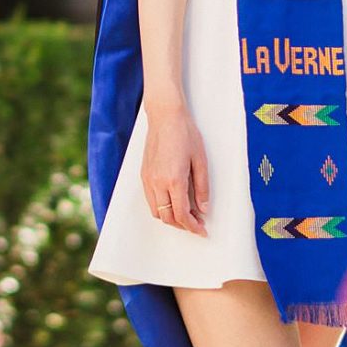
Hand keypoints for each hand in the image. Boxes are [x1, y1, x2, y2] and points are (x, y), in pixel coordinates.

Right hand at [142, 101, 208, 233]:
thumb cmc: (185, 134)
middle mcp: (157, 182)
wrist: (165, 117)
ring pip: (156, 212)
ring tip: (187, 214)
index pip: (181, 214)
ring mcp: (148, 179)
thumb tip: (203, 208)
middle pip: (167, 218)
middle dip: (182, 225)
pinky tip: (174, 202)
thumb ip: (202, 187)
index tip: (201, 230)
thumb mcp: (200, 161)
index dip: (192, 227)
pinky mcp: (144, 175)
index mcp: (174, 180)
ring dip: (171, 218)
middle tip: (197, 224)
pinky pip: (150, 200)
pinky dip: (161, 208)